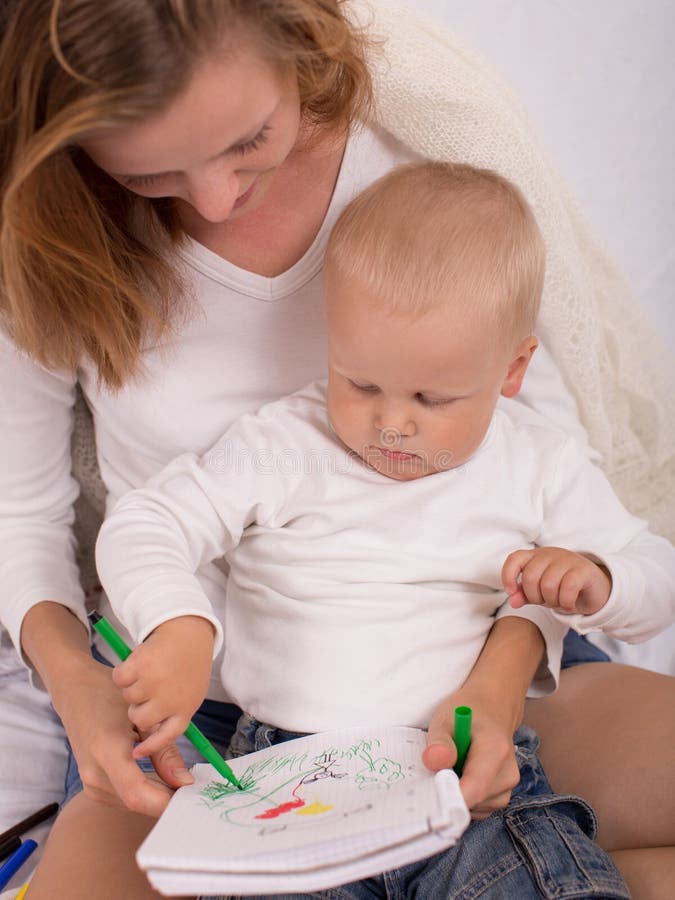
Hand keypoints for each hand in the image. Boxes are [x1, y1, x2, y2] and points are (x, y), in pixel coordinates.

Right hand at [22, 601, 192, 817]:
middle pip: (136, 802)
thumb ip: (165, 752)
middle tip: (193, 788)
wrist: (75, 691)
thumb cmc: (111, 696)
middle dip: (167, 799)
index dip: (166, 802)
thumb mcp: (144, 717)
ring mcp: (88, 782)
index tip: (191, 797)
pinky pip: (123, 797)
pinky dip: (144, 791)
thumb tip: (186, 783)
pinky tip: (159, 776)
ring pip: (131, 804)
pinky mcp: (91, 785)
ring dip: (156, 797)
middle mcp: (93, 773)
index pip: (137, 794)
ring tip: (178, 779)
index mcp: (106, 750)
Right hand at [112, 615, 214, 757]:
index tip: (134, 753)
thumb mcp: (189, 695)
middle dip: (138, 707)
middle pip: (138, 718)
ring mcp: (154, 682)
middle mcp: (170, 699)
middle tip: (147, 690)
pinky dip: (124, 671)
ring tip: (149, 673)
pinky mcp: (140, 665)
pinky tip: (138, 663)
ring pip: (128, 697)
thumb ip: (173, 719)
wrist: (187, 630)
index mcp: (185, 708)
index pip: (165, 736)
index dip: (149, 746)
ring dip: (133, 686)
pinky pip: (120, 678)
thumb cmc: (188, 665)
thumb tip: (158, 753)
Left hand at [423, 686, 520, 818]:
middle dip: (449, 792)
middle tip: (437, 770)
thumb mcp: (447, 718)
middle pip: (472, 801)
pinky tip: (461, 774)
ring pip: (473, 808)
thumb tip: (434, 762)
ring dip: (457, 793)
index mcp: (495, 751)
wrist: (493, 709)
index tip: (429, 797)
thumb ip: (440, 741)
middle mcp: (508, 773)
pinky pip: (477, 807)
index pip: (475, 788)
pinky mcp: (502, 795)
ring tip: (453, 766)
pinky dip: (465, 795)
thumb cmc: (469, 713)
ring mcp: (508, 787)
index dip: (450, 798)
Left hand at [502, 547, 611, 614]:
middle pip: (531, 577)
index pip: (514, 559)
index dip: (508, 576)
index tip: (512, 592)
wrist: (594, 589)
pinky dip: (566, 602)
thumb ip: (524, 595)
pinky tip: (569, 604)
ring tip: (559, 603)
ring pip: (548, 584)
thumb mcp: (540, 592)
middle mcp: (549, 554)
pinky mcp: (583, 569)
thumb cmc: (562, 588)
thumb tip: (513, 601)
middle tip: (545, 602)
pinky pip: (568, 587)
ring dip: (552, 601)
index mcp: (535, 556)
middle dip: (535, 597)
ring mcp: (567, 559)